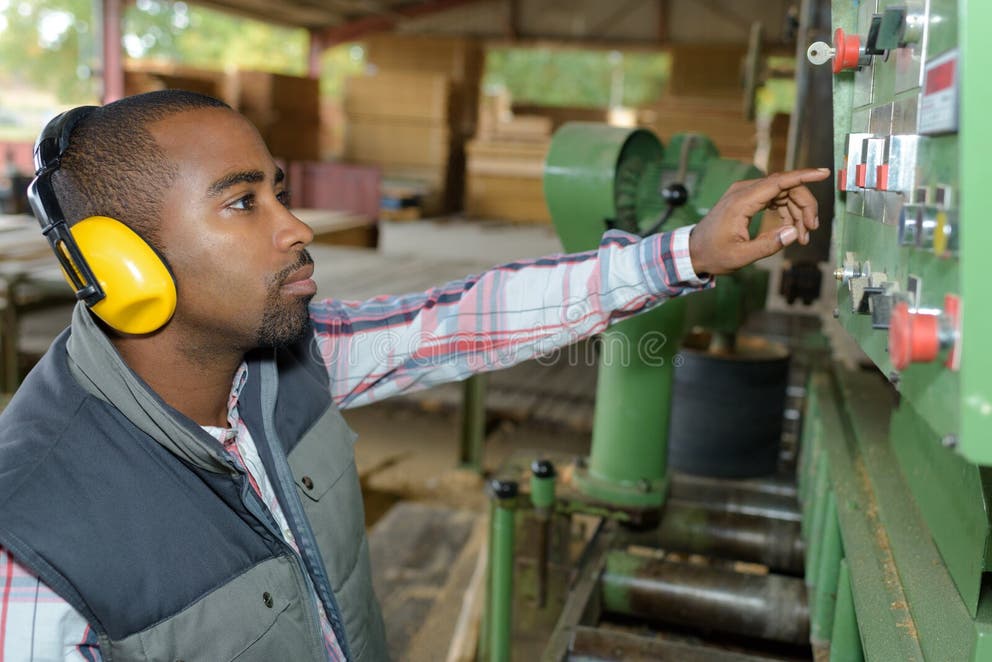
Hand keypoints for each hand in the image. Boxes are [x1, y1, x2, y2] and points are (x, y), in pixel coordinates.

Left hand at [688, 168, 830, 275]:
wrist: (694, 251)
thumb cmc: (714, 254)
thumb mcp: (740, 256)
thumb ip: (767, 245)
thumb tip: (793, 233)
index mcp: (741, 202)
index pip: (778, 181)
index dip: (803, 176)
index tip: (823, 173)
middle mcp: (744, 192)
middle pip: (785, 188)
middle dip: (804, 206)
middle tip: (811, 230)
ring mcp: (745, 194)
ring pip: (783, 194)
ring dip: (797, 212)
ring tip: (802, 237)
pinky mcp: (747, 200)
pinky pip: (775, 199)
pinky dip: (787, 213)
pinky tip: (792, 230)